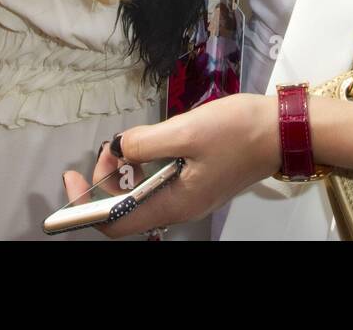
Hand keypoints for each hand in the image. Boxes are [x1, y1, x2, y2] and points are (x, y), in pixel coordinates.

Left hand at [61, 94, 279, 237]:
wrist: (281, 130)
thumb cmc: (238, 131)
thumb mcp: (185, 131)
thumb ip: (145, 142)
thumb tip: (118, 148)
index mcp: (175, 203)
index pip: (115, 223)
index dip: (85, 206)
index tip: (71, 178)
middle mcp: (180, 208)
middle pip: (126, 211)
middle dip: (107, 183)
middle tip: (107, 151)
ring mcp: (190, 196)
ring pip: (143, 196)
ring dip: (127, 173)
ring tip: (127, 146)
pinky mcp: (199, 183)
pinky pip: (160, 185)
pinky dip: (146, 168)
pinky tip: (151, 145)